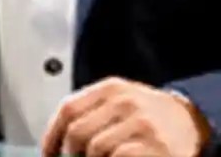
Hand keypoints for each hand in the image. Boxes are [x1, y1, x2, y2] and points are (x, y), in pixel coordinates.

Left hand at [42, 77, 209, 156]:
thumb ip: (89, 110)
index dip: (52, 135)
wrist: (189, 121)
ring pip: (96, 148)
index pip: (68, 109)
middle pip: (78, 131)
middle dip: (72, 152)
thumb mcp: (118, 101)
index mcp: (111, 88)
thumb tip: (57, 136)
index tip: (49, 151)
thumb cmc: (147, 113)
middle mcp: (125, 102)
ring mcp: (142, 123)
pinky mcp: (156, 145)